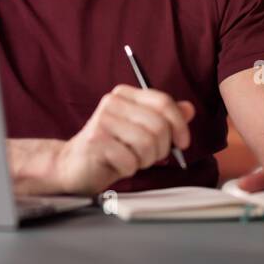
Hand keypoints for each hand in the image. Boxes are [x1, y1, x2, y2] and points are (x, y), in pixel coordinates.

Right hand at [53, 85, 194, 195]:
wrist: (74, 165)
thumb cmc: (112, 148)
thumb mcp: (141, 131)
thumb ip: (164, 119)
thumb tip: (189, 109)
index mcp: (125, 94)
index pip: (163, 102)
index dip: (179, 125)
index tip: (183, 143)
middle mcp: (112, 102)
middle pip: (159, 125)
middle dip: (161, 149)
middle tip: (151, 157)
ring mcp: (102, 120)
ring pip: (147, 144)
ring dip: (145, 160)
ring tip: (133, 160)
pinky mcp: (95, 141)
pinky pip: (130, 160)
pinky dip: (129, 169)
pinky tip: (117, 165)